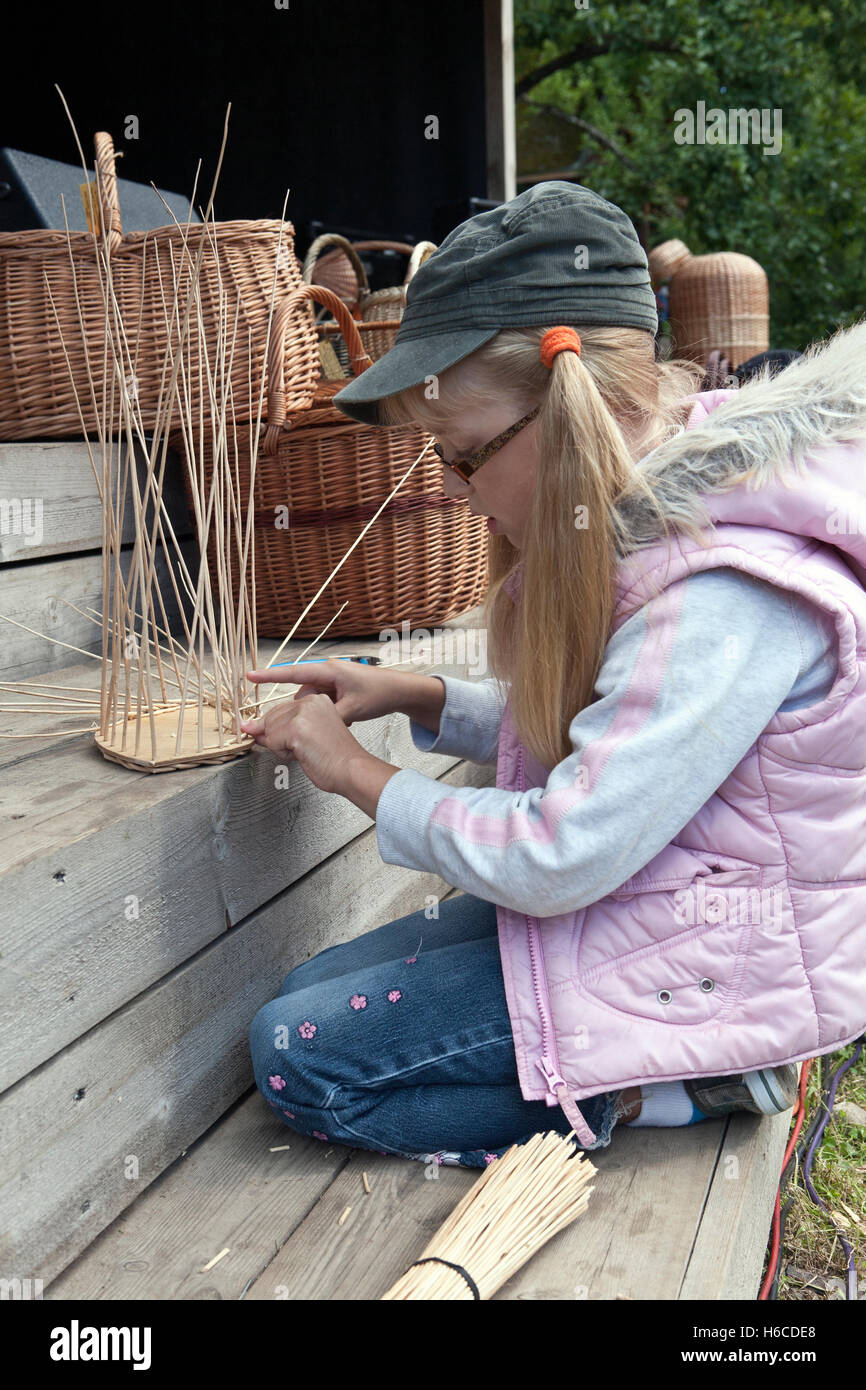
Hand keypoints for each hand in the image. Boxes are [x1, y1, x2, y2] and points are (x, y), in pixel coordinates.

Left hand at [240, 690, 398, 813]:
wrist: (351, 770)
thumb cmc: (335, 758)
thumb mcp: (305, 737)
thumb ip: (279, 729)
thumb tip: (250, 728)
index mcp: (316, 700)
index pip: (280, 711)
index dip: (279, 730)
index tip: (296, 742)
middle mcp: (310, 701)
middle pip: (271, 719)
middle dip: (280, 739)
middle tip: (305, 749)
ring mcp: (303, 713)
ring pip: (269, 730)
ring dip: (282, 747)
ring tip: (306, 751)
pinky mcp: (296, 728)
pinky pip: (272, 742)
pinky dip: (283, 753)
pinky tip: (303, 754)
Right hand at [245, 658, 446, 733]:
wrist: (400, 690)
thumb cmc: (378, 694)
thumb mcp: (352, 710)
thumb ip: (328, 716)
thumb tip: (308, 726)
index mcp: (329, 671)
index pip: (294, 673)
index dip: (270, 675)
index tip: (250, 676)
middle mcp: (328, 672)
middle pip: (301, 691)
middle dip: (297, 709)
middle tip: (291, 725)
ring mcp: (333, 680)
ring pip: (311, 699)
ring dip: (313, 713)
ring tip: (328, 724)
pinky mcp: (338, 688)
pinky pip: (322, 701)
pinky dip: (322, 712)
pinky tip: (335, 722)